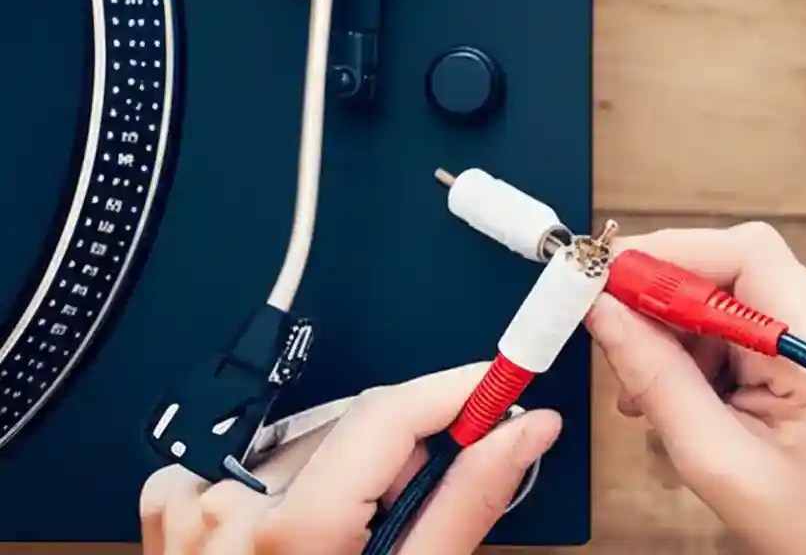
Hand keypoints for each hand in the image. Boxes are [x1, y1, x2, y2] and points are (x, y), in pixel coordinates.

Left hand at [139, 363, 560, 554]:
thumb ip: (465, 505)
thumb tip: (520, 435)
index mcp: (291, 532)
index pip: (390, 413)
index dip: (456, 389)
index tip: (499, 383)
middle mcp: (229, 504)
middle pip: (352, 425)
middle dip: (409, 446)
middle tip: (438, 488)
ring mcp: (191, 502)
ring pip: (308, 439)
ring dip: (350, 467)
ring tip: (356, 536)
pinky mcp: (170, 502)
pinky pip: (258, 459)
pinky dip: (295, 479)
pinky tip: (303, 530)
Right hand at [586, 223, 805, 554]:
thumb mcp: (721, 461)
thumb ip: (657, 380)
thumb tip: (604, 313)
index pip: (739, 253)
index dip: (662, 256)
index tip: (600, 276)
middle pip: (731, 271)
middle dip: (665, 310)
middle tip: (616, 355)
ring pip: (737, 295)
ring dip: (688, 339)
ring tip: (658, 400)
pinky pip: (758, 314)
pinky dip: (719, 349)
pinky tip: (701, 396)